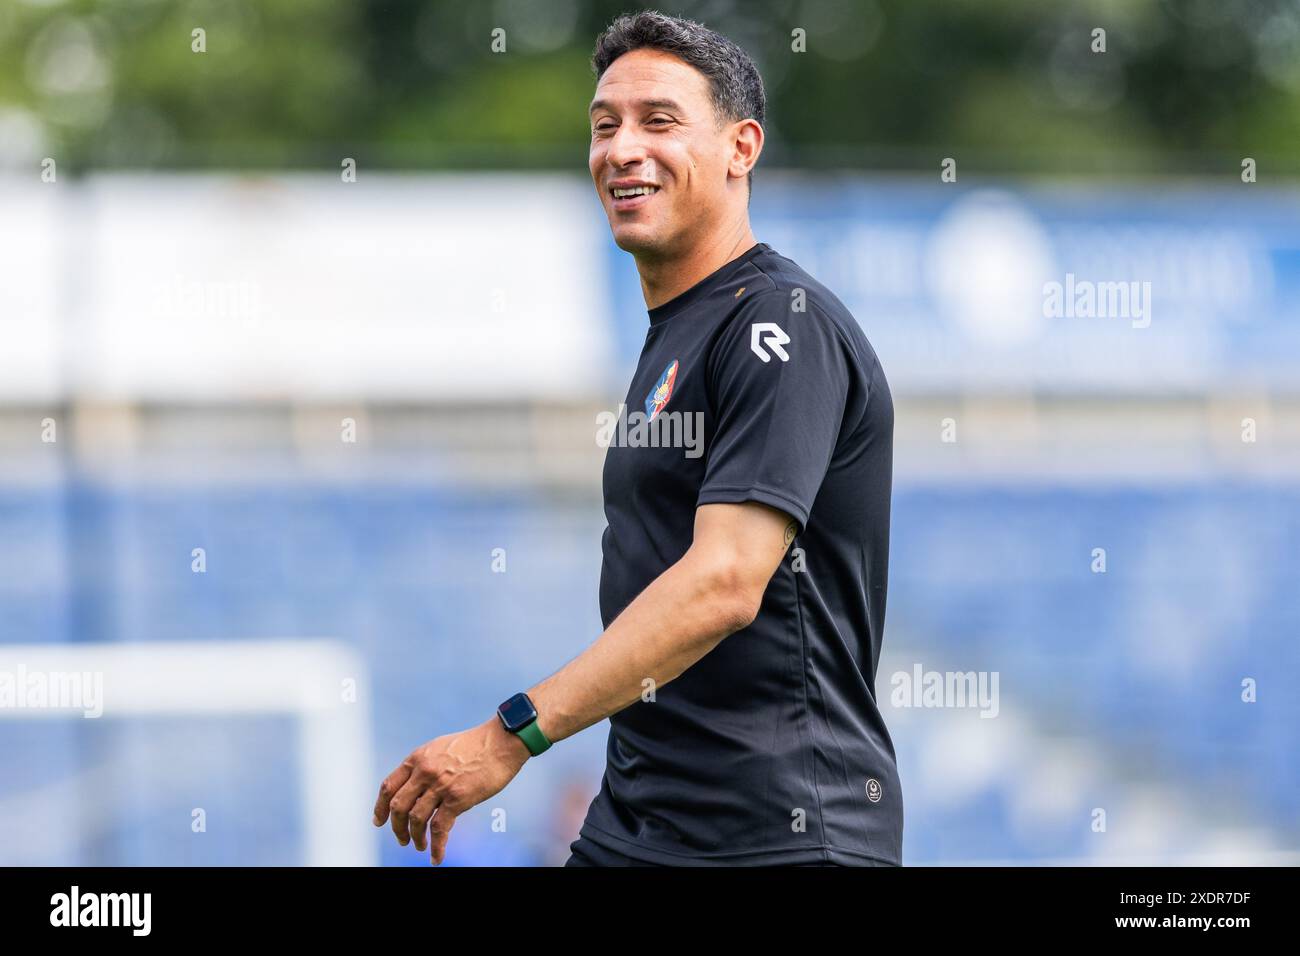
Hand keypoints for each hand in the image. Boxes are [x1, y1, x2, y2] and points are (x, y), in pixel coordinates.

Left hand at [373, 718, 530, 863]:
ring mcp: (440, 785)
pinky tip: (436, 856)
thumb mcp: (440, 748)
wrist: (501, 741)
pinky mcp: (458, 798)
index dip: (380, 807)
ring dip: (415, 838)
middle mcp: (425, 771)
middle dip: (396, 828)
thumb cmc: (475, 744)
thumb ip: (424, 765)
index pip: (388, 786)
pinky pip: (440, 829)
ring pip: (416, 819)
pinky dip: (436, 846)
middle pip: (398, 807)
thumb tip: (414, 786)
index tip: (379, 821)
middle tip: (401, 839)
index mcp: (418, 758)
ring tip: (419, 846)